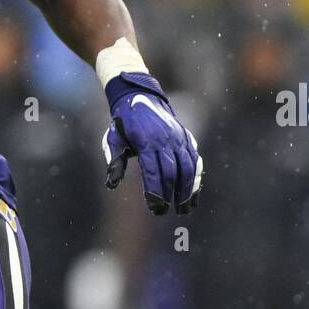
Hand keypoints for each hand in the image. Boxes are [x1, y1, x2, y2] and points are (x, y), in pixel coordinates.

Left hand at [103, 72, 202, 214]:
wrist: (140, 96)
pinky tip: (194, 195)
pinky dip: (197, 178)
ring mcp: (179, 138)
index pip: (153, 172)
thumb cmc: (123, 123)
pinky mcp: (187, 138)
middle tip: (164, 212)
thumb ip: (114, 161)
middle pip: (172, 172)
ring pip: (189, 168)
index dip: (155, 192)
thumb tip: (111, 184)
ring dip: (187, 191)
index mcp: (146, 141)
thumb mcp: (113, 139)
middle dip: (170, 195)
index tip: (154, 208)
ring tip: (184, 210)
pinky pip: (196, 160)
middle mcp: (166, 140)